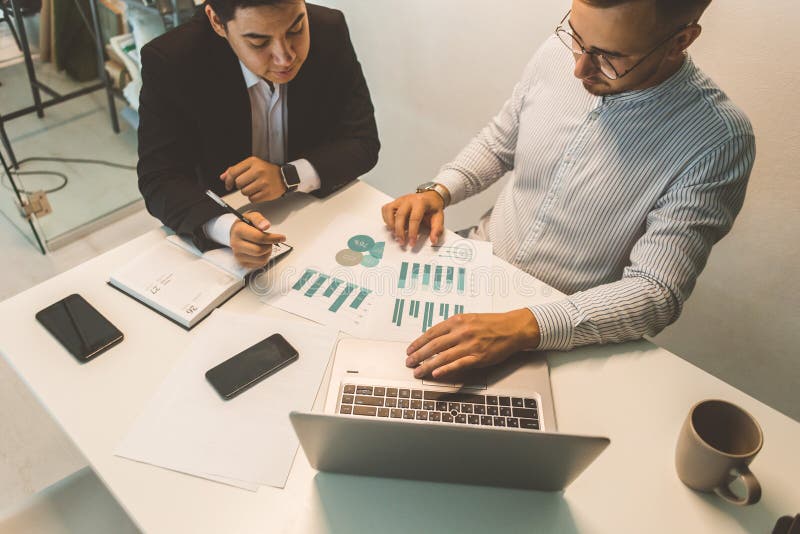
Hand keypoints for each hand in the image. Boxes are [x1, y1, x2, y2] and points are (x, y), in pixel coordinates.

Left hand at [220, 157, 286, 202]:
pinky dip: (253, 197)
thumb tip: (223, 177)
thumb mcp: (251, 165)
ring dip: (247, 192)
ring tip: (255, 187)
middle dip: (240, 186)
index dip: (228, 180)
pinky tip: (259, 192)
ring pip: (244, 192)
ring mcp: (264, 182)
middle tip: (247, 184)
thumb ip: (236, 170)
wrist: (284, 177)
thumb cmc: (266, 171)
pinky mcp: (267, 193)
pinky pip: (252, 199)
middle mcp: (259, 171)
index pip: (233, 172)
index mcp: (253, 162)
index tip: (228, 184)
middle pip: (238, 183)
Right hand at [229, 211, 285, 268]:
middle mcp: (236, 244)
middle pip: (260, 250)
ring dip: (268, 252)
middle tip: (271, 240)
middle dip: (269, 245)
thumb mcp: (251, 216)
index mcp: (238, 231)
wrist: (235, 233)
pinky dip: (265, 258)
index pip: (259, 238)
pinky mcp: (243, 263)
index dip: (273, 238)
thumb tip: (266, 226)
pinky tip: (262, 251)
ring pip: (261, 259)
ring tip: (265, 245)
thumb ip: (259, 219)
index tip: (282, 237)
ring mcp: (238, 255)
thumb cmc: (245, 225)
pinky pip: (260, 264)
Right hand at [381, 191, 444, 246]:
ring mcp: (400, 200)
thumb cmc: (432, 207)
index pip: (414, 218)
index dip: (412, 232)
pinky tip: (392, 226)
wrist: (430, 197)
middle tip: (402, 242)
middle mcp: (409, 199)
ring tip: (395, 235)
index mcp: (421, 202)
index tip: (412, 242)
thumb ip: (436, 229)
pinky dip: (386, 218)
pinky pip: (386, 209)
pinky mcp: (395, 202)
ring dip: (391, 225)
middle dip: (400, 231)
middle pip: (400, 215)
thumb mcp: (439, 217)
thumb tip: (433, 240)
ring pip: (389, 210)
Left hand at [405, 309, 540, 378]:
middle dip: (419, 355)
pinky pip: (459, 364)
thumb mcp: (469, 319)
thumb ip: (452, 327)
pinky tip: (436, 373)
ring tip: (418, 371)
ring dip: (427, 365)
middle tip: (409, 362)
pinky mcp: (479, 356)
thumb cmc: (492, 323)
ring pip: (443, 356)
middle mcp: (462, 332)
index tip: (410, 349)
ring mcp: (470, 345)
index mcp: (457, 321)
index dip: (418, 342)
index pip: (432, 333)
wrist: (513, 328)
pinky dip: (446, 369)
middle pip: (434, 345)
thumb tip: (435, 338)